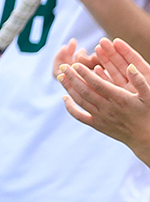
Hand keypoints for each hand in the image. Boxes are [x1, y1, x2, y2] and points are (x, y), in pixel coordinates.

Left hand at [58, 37, 149, 161]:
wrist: (145, 137)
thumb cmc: (148, 114)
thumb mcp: (149, 96)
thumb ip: (139, 81)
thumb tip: (130, 66)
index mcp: (119, 98)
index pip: (97, 83)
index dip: (84, 73)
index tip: (75, 64)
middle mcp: (107, 108)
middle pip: (84, 90)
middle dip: (72, 77)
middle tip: (62, 66)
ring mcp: (100, 117)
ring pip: (79, 101)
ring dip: (68, 88)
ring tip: (60, 76)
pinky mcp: (97, 125)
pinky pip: (79, 116)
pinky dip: (69, 107)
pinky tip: (64, 97)